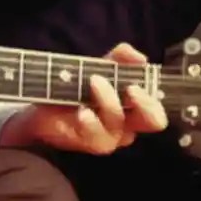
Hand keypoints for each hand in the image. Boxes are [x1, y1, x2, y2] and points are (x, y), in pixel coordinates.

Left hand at [0, 43, 168, 154]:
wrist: (43, 101)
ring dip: (108, 100)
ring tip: (93, 82)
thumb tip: (141, 58)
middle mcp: (127, 126)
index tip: (136, 84)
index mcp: (134, 108)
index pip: (157, 111)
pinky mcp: (89, 143)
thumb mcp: (99, 66)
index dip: (153, 99)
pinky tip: (81, 111)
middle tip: (130, 88)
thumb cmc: (77, 84)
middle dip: (145, 103)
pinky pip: (97, 135)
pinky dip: (90, 121)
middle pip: (153, 122)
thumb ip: (120, 58)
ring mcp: (109, 137)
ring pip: (119, 122)